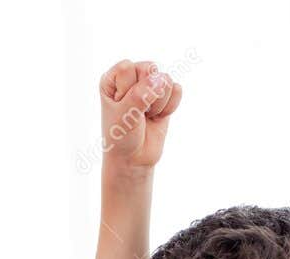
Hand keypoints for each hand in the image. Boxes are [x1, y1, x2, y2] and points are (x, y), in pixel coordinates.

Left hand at [100, 58, 181, 172]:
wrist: (132, 159)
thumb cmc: (120, 137)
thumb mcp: (124, 116)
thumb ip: (140, 95)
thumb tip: (161, 79)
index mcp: (113, 78)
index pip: (128, 68)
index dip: (129, 90)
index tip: (122, 107)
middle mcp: (131, 77)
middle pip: (150, 68)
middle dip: (147, 95)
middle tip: (137, 113)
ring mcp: (149, 85)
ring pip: (165, 80)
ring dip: (158, 104)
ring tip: (146, 116)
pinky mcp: (164, 95)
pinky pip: (176, 90)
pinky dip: (169, 107)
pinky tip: (158, 116)